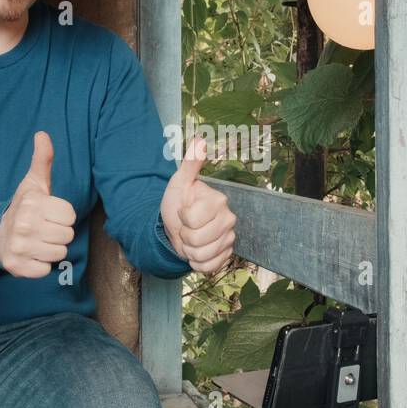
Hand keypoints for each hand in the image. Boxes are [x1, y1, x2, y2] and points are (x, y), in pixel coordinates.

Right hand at [0, 131, 76, 277]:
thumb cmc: (23, 208)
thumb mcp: (32, 183)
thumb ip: (42, 160)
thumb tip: (42, 134)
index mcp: (32, 203)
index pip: (69, 215)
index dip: (62, 215)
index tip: (49, 214)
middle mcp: (24, 225)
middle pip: (67, 236)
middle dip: (59, 234)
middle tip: (44, 229)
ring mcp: (19, 247)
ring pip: (59, 254)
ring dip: (52, 250)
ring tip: (38, 242)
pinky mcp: (17, 267)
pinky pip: (46, 270)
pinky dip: (41, 265)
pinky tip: (32, 255)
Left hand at [161, 136, 236, 273]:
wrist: (177, 227)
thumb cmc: (178, 202)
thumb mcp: (180, 182)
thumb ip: (190, 163)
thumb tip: (200, 139)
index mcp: (218, 201)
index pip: (192, 220)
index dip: (181, 218)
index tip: (183, 212)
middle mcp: (229, 220)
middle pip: (196, 240)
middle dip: (184, 236)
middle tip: (186, 228)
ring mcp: (229, 239)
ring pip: (201, 255)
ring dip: (189, 250)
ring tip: (190, 239)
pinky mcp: (226, 256)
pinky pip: (207, 267)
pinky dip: (196, 263)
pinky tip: (196, 252)